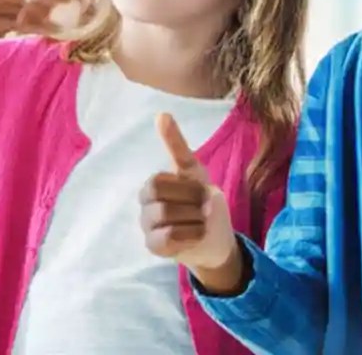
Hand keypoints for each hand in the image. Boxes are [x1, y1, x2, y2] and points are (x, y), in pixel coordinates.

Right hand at [139, 113, 240, 290]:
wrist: (217, 236)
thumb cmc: (203, 201)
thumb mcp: (194, 171)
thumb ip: (176, 144)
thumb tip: (161, 114)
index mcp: (152, 187)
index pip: (159, 181)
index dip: (186, 187)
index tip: (201, 191)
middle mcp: (144, 207)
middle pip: (161, 201)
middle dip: (191, 204)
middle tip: (203, 208)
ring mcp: (147, 229)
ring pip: (166, 220)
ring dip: (194, 220)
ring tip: (201, 222)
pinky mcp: (154, 248)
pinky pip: (167, 239)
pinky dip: (189, 235)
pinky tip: (196, 235)